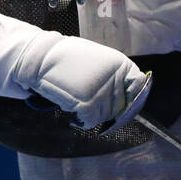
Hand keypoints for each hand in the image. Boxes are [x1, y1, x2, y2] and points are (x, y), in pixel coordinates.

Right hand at [11, 33, 146, 129]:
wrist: (42, 57)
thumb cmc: (67, 58)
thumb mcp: (98, 59)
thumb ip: (113, 74)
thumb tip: (127, 95)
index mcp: (120, 64)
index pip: (138, 87)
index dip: (132, 99)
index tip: (124, 105)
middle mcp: (115, 78)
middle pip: (121, 106)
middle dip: (107, 109)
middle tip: (90, 104)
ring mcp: (102, 92)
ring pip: (105, 116)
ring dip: (92, 114)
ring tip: (77, 101)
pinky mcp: (88, 104)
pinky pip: (90, 122)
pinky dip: (81, 120)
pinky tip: (72, 109)